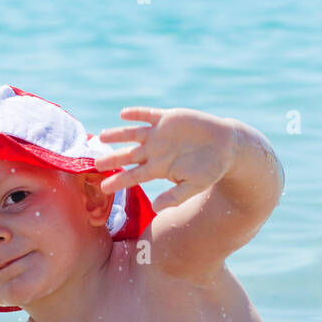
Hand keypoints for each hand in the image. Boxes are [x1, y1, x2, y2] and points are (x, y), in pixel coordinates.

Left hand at [96, 107, 238, 212]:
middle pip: (128, 156)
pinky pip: (147, 115)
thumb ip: (174, 196)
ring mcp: (159, 134)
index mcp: (158, 169)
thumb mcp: (193, 186)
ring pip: (132, 134)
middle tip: (95, 164)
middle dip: (112, 159)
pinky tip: (123, 114)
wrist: (225, 146)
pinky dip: (136, 114)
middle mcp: (154, 151)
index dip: (119, 181)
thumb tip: (156, 208)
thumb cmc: (210, 169)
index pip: (133, 176)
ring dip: (118, 134)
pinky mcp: (167, 118)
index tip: (103, 188)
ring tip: (102, 136)